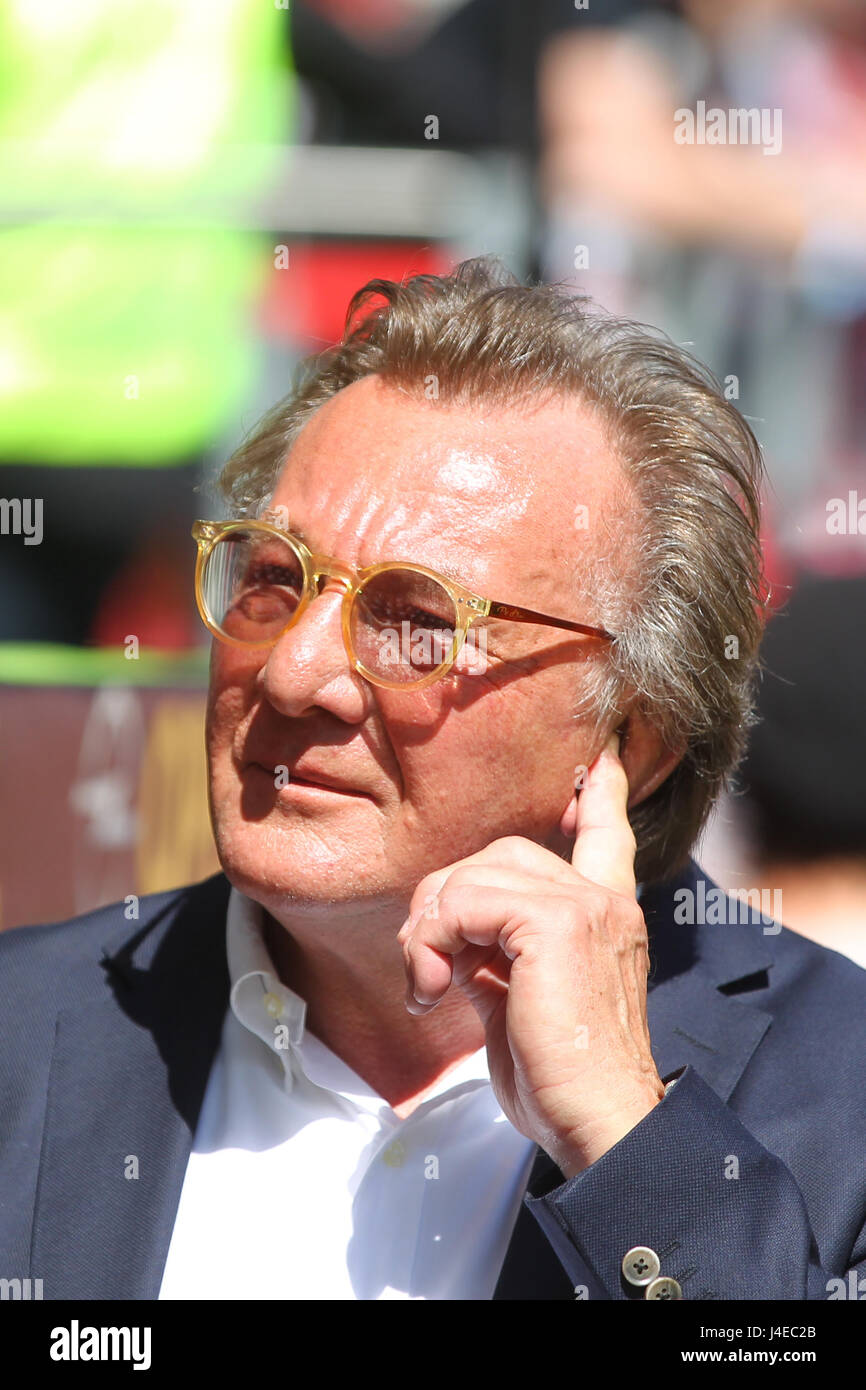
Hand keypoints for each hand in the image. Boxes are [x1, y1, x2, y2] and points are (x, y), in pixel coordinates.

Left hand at [397, 734, 664, 1175]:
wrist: (600, 1122)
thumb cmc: (562, 1081)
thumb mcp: (521, 1005)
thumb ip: (493, 956)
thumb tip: (447, 939)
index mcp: (605, 915)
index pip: (606, 836)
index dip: (598, 797)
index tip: (597, 761)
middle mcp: (602, 900)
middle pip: (498, 853)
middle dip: (445, 900)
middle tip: (428, 967)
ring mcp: (583, 905)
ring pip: (474, 874)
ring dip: (432, 927)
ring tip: (430, 984)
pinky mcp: (557, 922)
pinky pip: (467, 900)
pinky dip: (435, 939)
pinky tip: (438, 985)